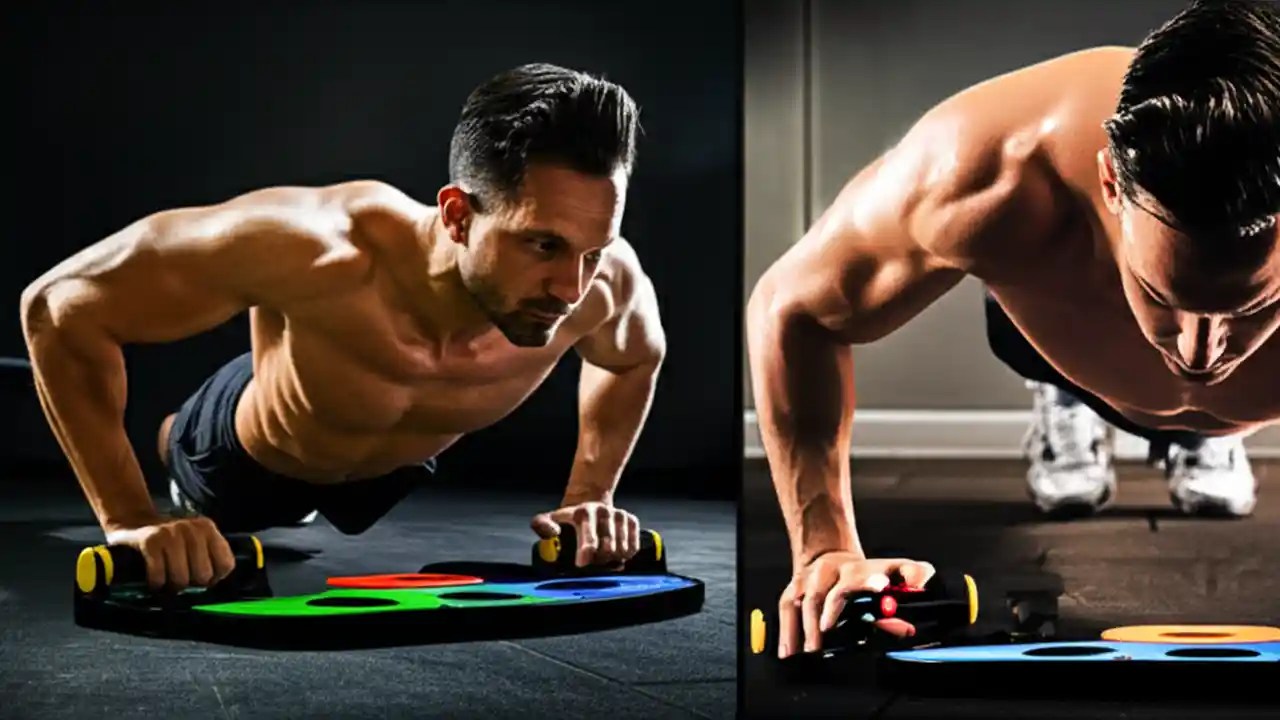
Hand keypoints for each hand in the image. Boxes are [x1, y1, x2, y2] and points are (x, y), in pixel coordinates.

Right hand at [103, 514, 235, 590]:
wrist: (130, 521)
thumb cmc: (166, 540)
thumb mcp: (193, 541)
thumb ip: (208, 556)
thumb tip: (213, 583)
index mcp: (207, 528)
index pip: (226, 564)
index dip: (214, 578)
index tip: (200, 578)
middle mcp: (192, 528)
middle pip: (203, 575)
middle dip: (190, 584)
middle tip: (179, 579)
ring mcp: (171, 533)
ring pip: (182, 578)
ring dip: (172, 586)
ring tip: (166, 580)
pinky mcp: (150, 541)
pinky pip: (159, 575)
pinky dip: (156, 583)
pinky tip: (154, 580)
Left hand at [530, 501, 640, 567]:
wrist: (590, 504)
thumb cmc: (570, 519)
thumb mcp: (551, 518)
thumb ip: (542, 525)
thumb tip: (553, 533)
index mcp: (583, 513)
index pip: (589, 539)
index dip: (586, 554)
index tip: (582, 564)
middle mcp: (603, 511)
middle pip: (607, 549)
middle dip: (600, 561)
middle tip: (593, 561)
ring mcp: (619, 515)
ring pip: (622, 550)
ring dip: (613, 559)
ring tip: (603, 556)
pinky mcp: (631, 520)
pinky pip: (633, 547)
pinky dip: (626, 555)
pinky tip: (616, 553)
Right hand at [777, 551, 935, 657]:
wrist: (830, 554)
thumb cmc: (866, 572)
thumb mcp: (894, 569)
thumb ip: (913, 576)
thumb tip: (921, 588)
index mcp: (861, 569)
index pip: (866, 574)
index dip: (870, 581)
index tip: (879, 587)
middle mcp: (833, 571)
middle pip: (831, 589)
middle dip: (831, 608)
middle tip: (828, 627)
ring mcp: (811, 579)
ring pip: (808, 600)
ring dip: (808, 625)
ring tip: (812, 649)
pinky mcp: (794, 588)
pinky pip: (788, 608)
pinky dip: (787, 630)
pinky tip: (788, 652)